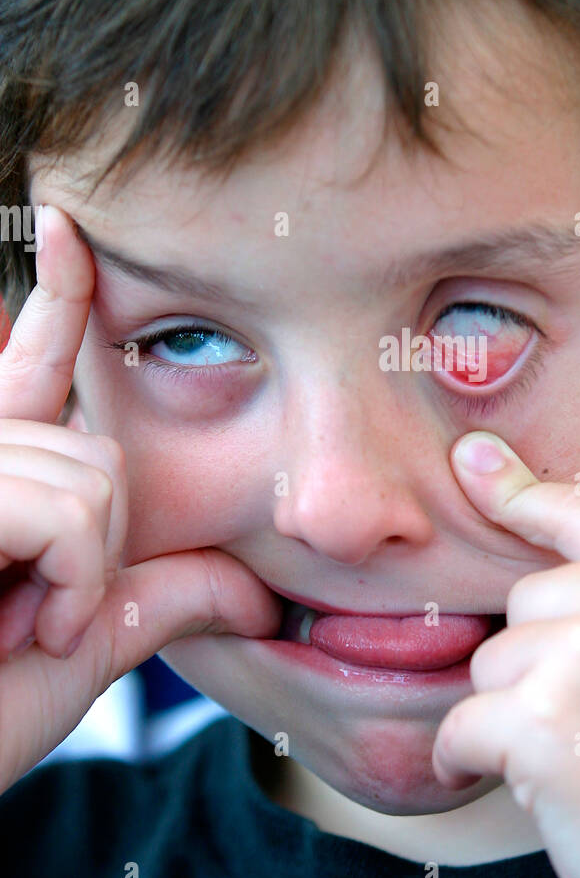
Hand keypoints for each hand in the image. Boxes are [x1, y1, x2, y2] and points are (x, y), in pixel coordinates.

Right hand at [0, 204, 282, 794]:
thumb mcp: (84, 653)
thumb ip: (157, 597)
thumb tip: (258, 591)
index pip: (34, 368)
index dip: (58, 296)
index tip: (66, 224)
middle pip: (103, 453)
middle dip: (103, 552)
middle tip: (36, 621)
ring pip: (91, 480)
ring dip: (83, 579)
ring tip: (15, 631)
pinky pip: (63, 509)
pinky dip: (71, 581)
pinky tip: (21, 628)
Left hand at [432, 430, 579, 877]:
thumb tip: (540, 563)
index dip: (522, 491)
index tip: (471, 460)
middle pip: (526, 602)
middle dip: (540, 667)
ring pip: (491, 663)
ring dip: (514, 719)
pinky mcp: (546, 723)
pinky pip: (462, 725)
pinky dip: (472, 764)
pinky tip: (536, 795)